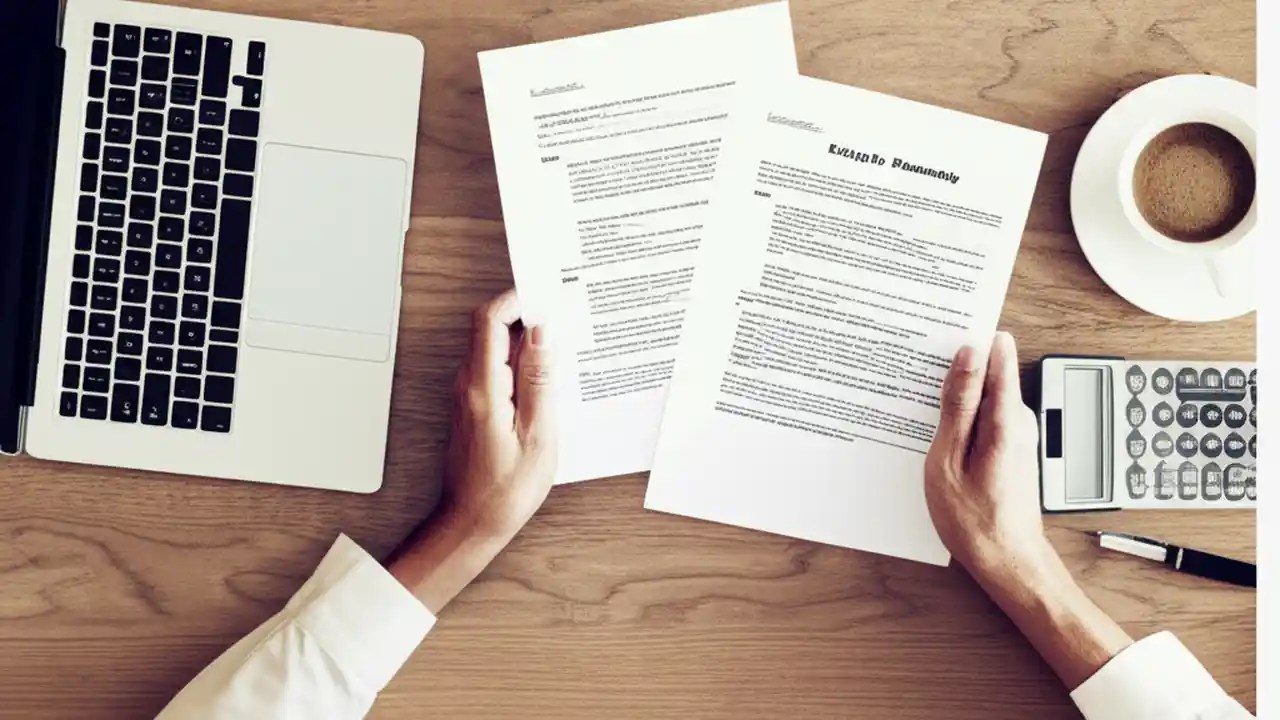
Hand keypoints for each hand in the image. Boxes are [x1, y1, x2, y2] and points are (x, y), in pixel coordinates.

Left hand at [389, 289, 556, 612]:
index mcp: (482, 387)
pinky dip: (521, 367)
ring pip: (495, 349)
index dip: (516, 300)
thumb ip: (538, 379)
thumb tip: (541, 334)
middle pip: (492, 329)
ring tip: (562, 355)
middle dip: (528, 319)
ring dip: (527, 345)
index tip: (546, 298)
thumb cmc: (505, 489)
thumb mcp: (538, 434)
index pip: (489, 320)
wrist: (471, 523)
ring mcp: (468, 394)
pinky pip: (496, 370)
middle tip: (565, 323)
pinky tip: (546, 383)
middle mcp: (468, 384)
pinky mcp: (474, 406)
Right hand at [924, 332, 1130, 688]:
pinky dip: (960, 421)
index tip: (942, 326)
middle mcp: (1020, 419)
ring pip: (982, 397)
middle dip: (954, 371)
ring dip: (954, 400)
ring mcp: (1017, 433)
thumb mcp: (949, 459)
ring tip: (921, 414)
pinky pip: (983, 418)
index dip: (970, 336)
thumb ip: (958, 405)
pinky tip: (938, 439)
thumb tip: (967, 355)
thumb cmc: (974, 519)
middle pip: (986, 373)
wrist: (1007, 561)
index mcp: (1007, 417)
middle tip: (916, 378)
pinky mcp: (1010, 446)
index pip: (996, 354)